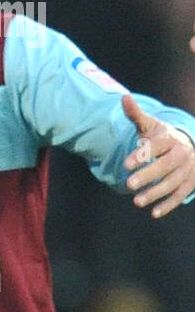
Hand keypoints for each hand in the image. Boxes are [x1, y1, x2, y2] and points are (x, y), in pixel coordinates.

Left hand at [122, 94, 194, 218]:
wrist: (188, 145)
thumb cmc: (161, 137)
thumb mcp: (150, 125)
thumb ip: (136, 115)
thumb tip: (123, 97)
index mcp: (170, 138)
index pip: (156, 146)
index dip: (142, 154)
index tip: (126, 164)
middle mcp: (182, 153)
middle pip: (166, 166)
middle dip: (148, 175)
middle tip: (128, 184)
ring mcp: (188, 169)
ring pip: (173, 182)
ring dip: (156, 193)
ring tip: (136, 201)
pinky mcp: (190, 183)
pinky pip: (181, 195)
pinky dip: (169, 205)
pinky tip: (154, 213)